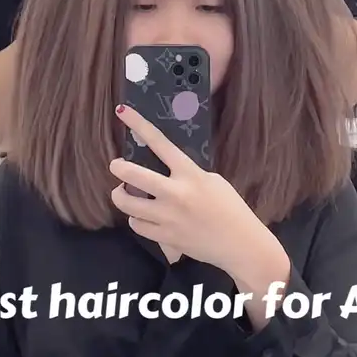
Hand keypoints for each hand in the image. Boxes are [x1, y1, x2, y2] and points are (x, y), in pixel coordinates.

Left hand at [110, 105, 289, 287]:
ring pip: (126, 203)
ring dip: (120, 195)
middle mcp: (175, 193)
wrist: (240, 244)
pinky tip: (141, 217)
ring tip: (124, 193)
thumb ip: (187, 173)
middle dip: (118, 167)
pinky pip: (136, 225)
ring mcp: (168, 217)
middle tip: (117, 166)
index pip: (160, 143)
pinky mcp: (165, 238)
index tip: (122, 112)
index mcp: (190, 174)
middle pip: (132, 174)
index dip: (139, 124)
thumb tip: (163, 166)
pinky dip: (136, 219)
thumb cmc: (230, 208)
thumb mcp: (212, 180)